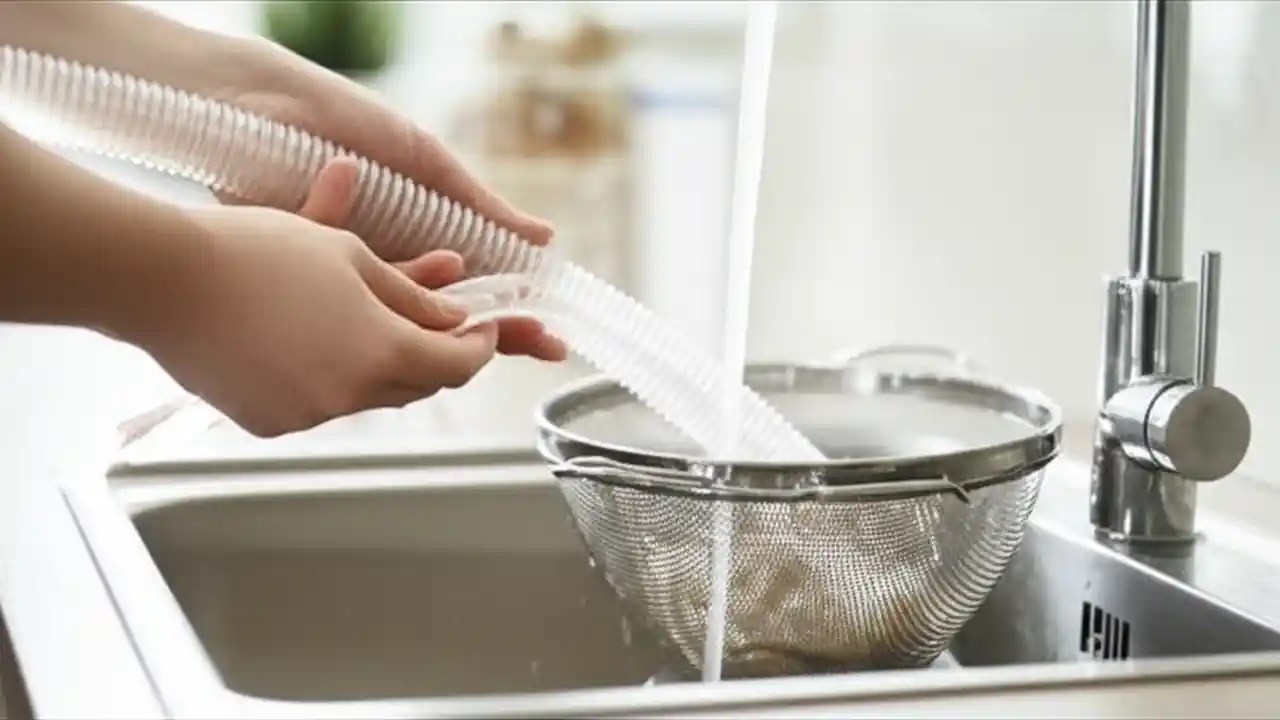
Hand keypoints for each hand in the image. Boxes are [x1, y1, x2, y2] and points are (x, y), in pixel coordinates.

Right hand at [127, 161, 508, 438]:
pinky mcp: (269, 424)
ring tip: (365, 325)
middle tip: (435, 326)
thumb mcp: (351, 255)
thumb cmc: (258, 251)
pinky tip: (312, 343)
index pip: (458, 366)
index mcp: (382, 351)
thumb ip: (412, 294)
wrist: (166, 279)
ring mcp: (308, 415)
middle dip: (434, 357)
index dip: (478, 348)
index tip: (481, 329)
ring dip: (380, 366)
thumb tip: (450, 318)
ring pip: (369, 396)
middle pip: (418, 386)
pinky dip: (331, 380)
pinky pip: (321, 405)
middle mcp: (350, 395)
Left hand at [210, 36, 563, 361]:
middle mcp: (384, 269)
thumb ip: (479, 205)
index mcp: (419, 244)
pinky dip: (339, 228)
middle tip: (516, 338)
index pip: (473, 299)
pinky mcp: (298, 273)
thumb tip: (545, 238)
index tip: (548, 340)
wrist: (258, 102)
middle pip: (438, 321)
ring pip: (391, 312)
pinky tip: (347, 175)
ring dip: (422, 293)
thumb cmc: (347, 120)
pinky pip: (328, 275)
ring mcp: (342, 276)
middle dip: (479, 332)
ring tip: (448, 260)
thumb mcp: (426, 162)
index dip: (509, 323)